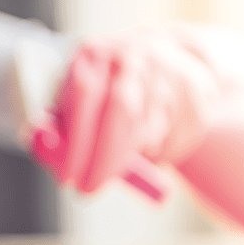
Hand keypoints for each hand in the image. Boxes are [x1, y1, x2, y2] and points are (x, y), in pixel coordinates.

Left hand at [47, 26, 221, 192]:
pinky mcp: (195, 90)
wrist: (155, 56)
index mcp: (93, 54)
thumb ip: (56, 128)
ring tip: (120, 153)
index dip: (76, 141)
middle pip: (123, 110)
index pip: (85, 96)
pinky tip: (149, 140)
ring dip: (131, 156)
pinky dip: (157, 153)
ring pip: (149, 131)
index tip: (67, 178)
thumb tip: (48, 153)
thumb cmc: (98, 92)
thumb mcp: (69, 102)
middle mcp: (132, 56)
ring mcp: (167, 70)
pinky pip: (175, 139)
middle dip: (105, 158)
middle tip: (88, 190)